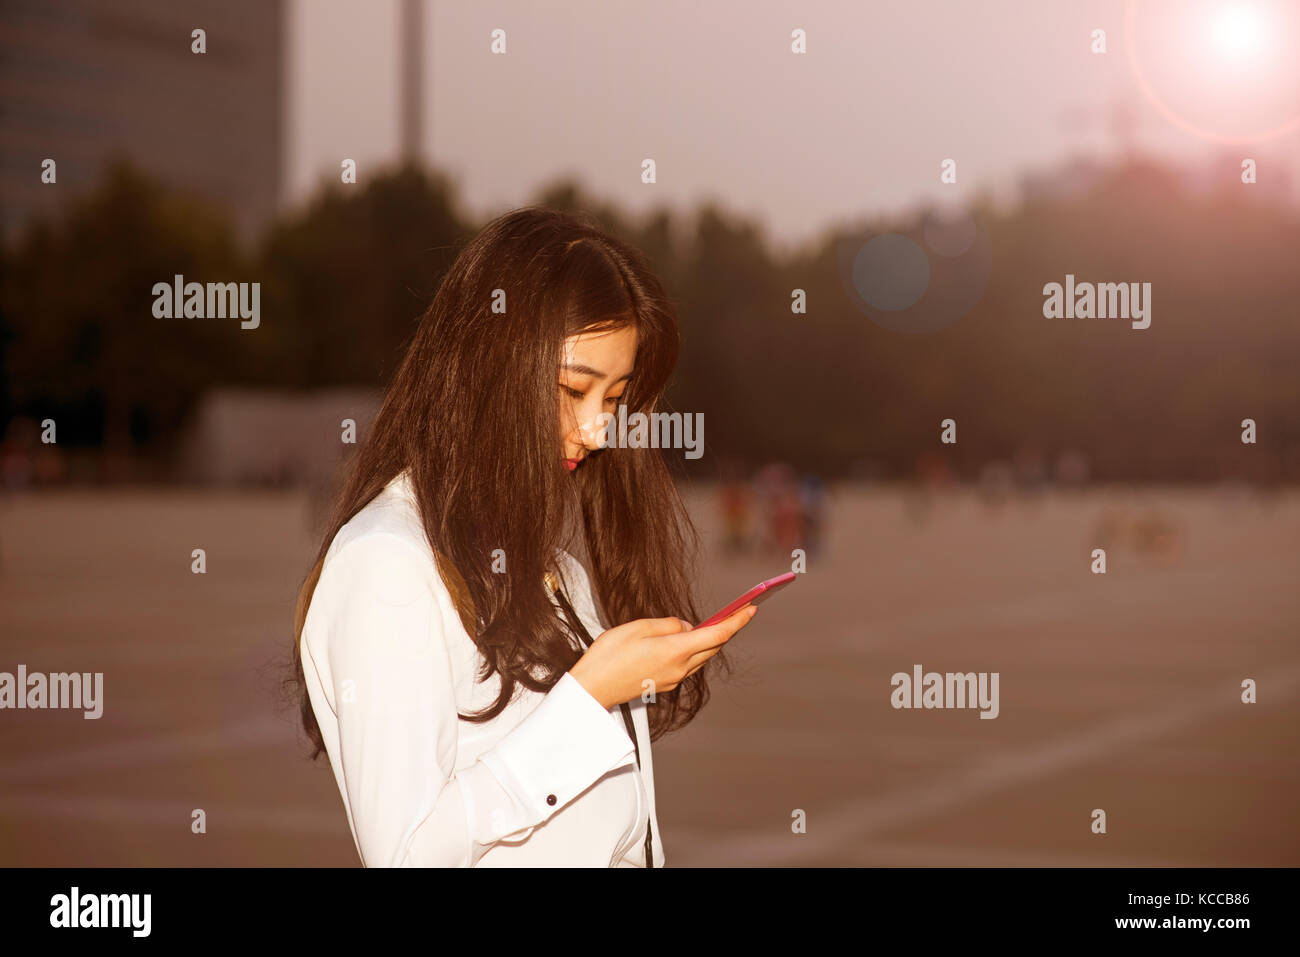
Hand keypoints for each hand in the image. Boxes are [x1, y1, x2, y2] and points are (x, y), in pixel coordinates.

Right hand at [567, 605, 756, 709]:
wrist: (592, 689)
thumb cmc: (608, 657)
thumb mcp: (637, 627)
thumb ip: (666, 624)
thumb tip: (684, 626)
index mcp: (674, 651)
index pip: (717, 634)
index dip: (737, 621)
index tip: (751, 609)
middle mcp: (679, 668)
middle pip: (713, 647)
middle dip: (728, 629)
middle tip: (739, 613)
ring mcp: (672, 679)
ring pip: (701, 657)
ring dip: (711, 641)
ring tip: (715, 624)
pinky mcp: (664, 684)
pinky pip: (687, 664)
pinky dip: (693, 651)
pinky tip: (686, 641)